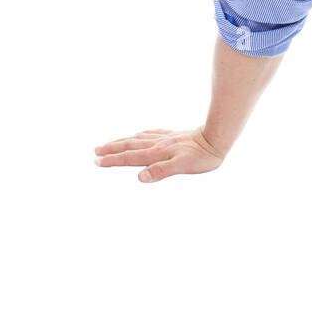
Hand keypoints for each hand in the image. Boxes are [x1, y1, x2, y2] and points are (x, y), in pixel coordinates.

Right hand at [93, 126, 225, 182]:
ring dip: (121, 141)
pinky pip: (151, 133)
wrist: (216, 138)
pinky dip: (139, 134)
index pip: (130, 157)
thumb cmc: (201, 156)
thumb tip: (140, 177)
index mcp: (157, 153)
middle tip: (95, 151)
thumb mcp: (182, 167)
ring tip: (109, 143)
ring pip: (138, 138)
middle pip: (129, 146)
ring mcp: (164, 138)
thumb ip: (160, 171)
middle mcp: (157, 144)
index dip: (113, 160)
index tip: (97, 162)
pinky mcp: (172, 135)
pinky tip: (137, 134)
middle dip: (111, 149)